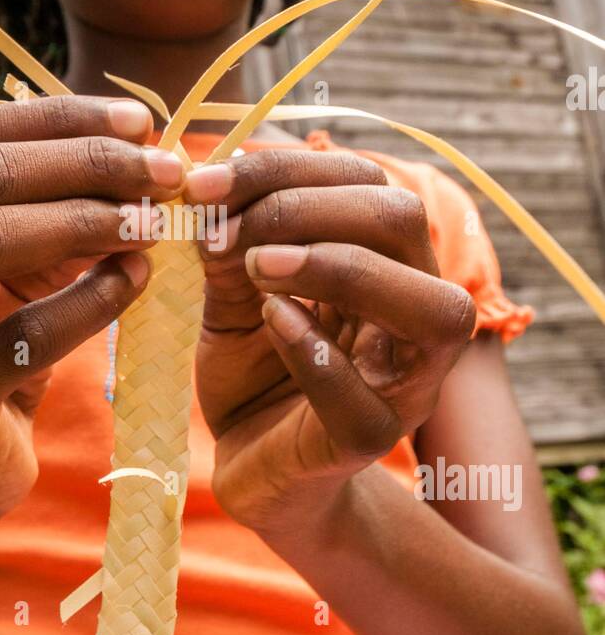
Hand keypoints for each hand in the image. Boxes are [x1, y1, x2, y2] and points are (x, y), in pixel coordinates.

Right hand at [0, 97, 184, 538]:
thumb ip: (33, 202)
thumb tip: (130, 139)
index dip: (59, 121)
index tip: (141, 124)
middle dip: (83, 163)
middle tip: (165, 171)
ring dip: (85, 219)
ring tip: (154, 221)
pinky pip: (22, 335)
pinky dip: (91, 300)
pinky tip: (137, 280)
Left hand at [184, 149, 475, 534]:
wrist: (251, 466)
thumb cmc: (256, 369)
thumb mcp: (234, 293)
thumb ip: (231, 246)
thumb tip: (209, 191)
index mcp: (385, 260)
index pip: (364, 181)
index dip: (285, 169)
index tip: (206, 183)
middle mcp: (414, 313)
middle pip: (404, 221)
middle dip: (307, 207)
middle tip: (230, 229)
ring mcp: (406, 382)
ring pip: (428, 308)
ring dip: (336, 267)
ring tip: (255, 266)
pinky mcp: (369, 442)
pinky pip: (362, 399)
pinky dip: (315, 350)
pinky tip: (271, 319)